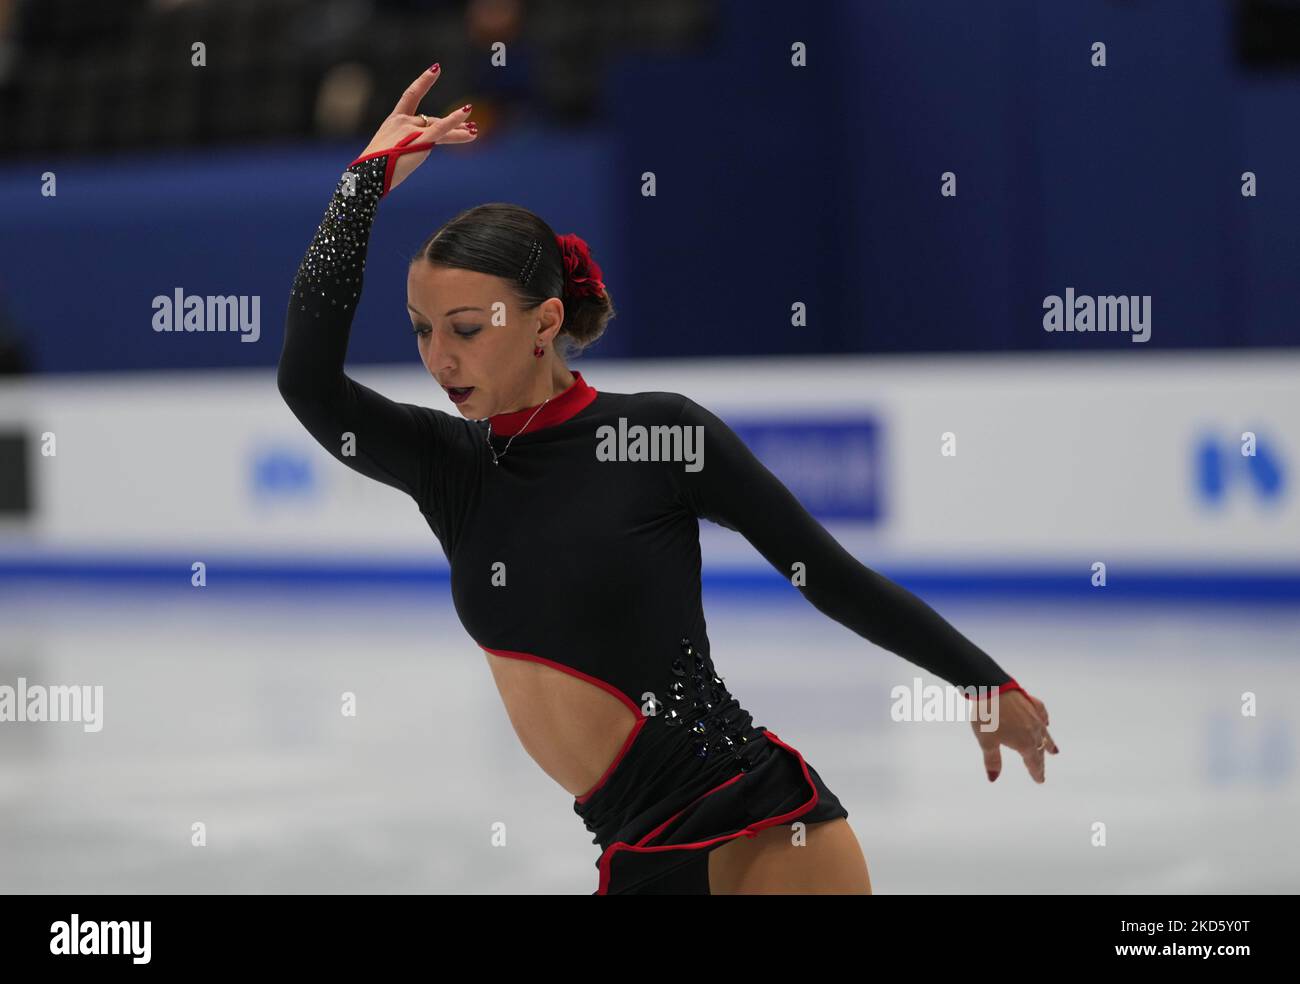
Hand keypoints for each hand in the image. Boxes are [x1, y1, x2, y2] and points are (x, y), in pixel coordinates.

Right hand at [358, 64, 477, 193]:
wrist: (368, 176)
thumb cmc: (375, 170)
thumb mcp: (389, 152)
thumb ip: (405, 145)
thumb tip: (420, 147)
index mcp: (393, 121)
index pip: (410, 95)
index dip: (424, 81)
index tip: (436, 68)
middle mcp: (403, 122)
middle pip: (432, 121)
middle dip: (451, 127)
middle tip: (470, 130)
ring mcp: (411, 130)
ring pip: (440, 127)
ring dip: (459, 130)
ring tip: (474, 131)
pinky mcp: (420, 141)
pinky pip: (441, 129)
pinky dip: (454, 122)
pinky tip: (467, 118)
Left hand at [970, 688, 1058, 783]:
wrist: (991, 688)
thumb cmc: (987, 717)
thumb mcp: (986, 742)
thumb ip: (992, 761)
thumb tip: (993, 779)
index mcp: (1024, 744)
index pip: (1033, 762)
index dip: (1036, 772)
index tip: (1040, 780)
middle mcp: (1034, 731)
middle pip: (1040, 749)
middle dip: (1041, 761)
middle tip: (1042, 770)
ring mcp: (1035, 716)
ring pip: (1044, 733)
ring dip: (1048, 743)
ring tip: (1054, 750)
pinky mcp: (1032, 703)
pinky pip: (1042, 714)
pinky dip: (1044, 721)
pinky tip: (1045, 722)